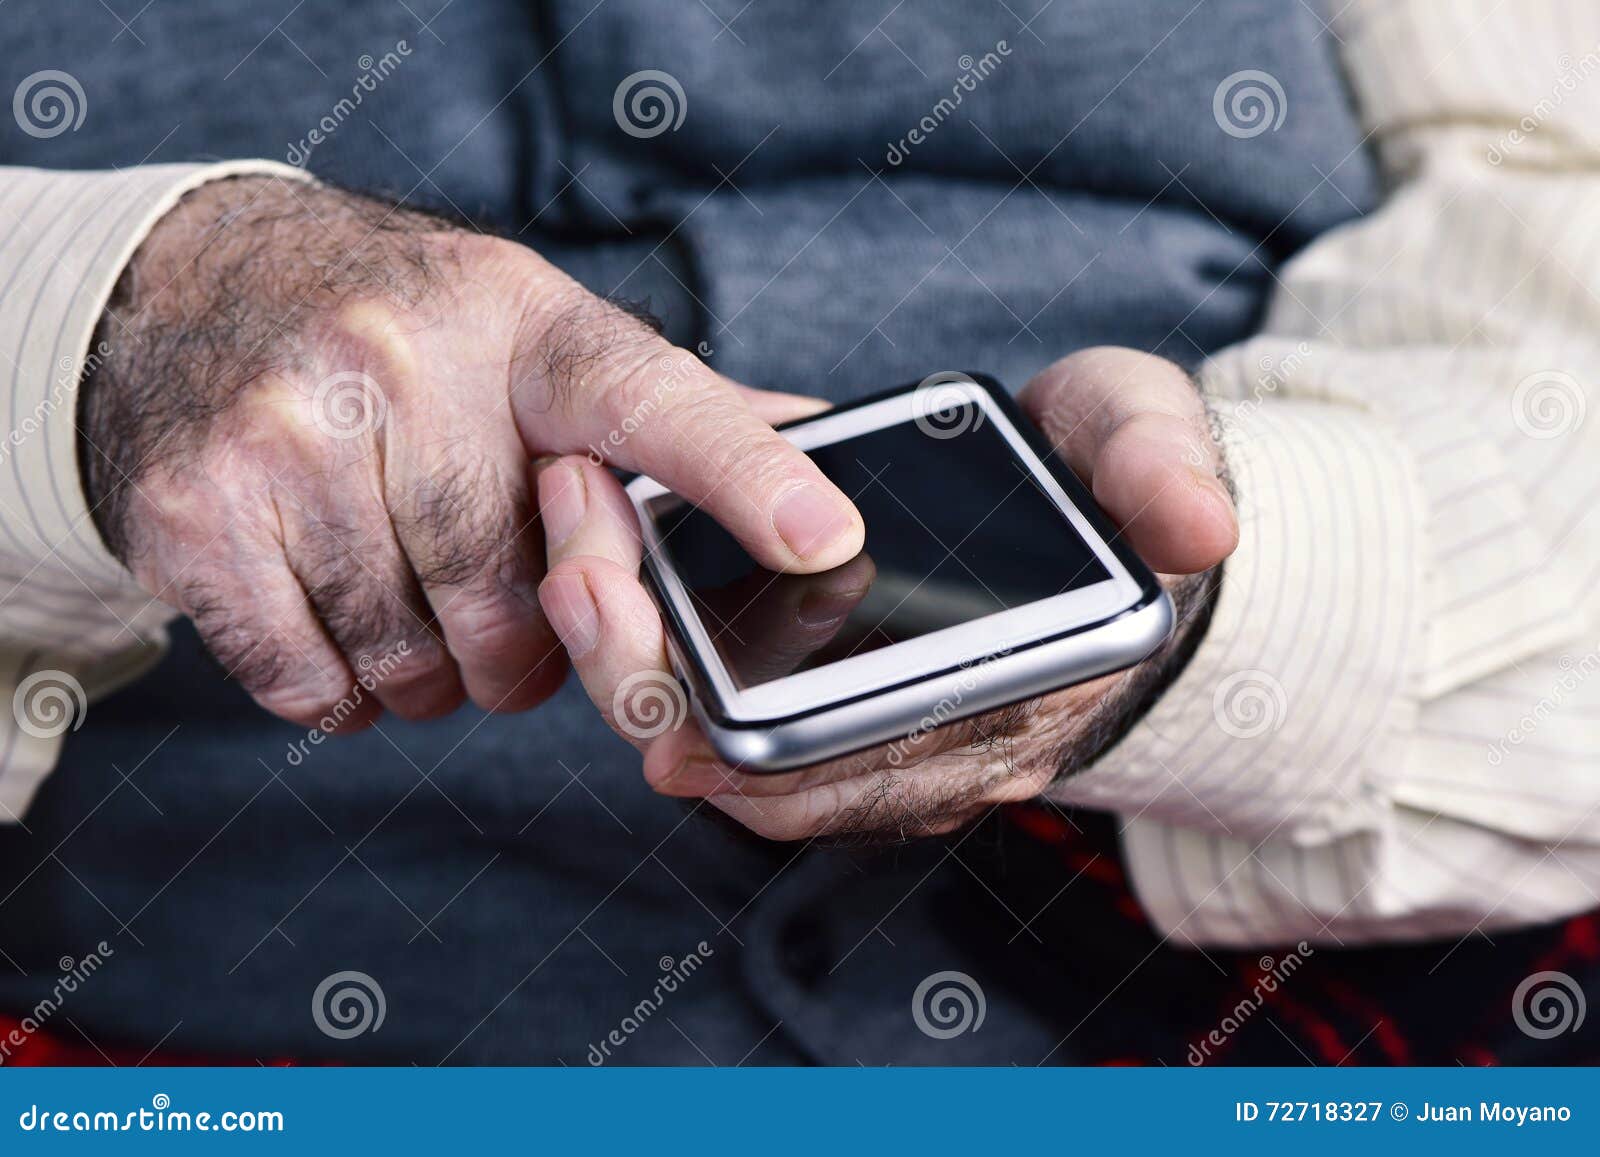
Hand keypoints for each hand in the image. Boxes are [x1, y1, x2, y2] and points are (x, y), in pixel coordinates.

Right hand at [80, 175, 861, 729]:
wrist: (196, 287)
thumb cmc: (404, 334)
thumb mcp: (534, 334)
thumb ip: (668, 406)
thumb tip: (820, 437)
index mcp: (525, 324)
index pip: (652, 401)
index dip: (744, 476)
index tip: (823, 536)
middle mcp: (406, 361)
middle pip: (519, 600)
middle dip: (523, 652)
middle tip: (502, 617)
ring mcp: (289, 430)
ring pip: (416, 655)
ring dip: (432, 677)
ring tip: (418, 611)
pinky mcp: (196, 509)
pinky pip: (311, 682)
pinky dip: (342, 693)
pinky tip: (342, 630)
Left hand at [536, 347, 1237, 841]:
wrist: (1103, 513)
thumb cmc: (1111, 473)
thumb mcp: (1145, 435)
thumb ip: (1162, 467)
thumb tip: (1196, 528)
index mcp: (1031, 687)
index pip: (888, 758)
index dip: (776, 748)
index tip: (669, 697)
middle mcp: (960, 744)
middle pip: (786, 779)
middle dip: (662, 696)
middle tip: (579, 575)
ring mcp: (905, 745)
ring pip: (753, 768)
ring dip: (651, 687)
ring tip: (578, 570)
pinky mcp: (860, 718)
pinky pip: (755, 736)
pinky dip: (678, 680)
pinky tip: (620, 597)